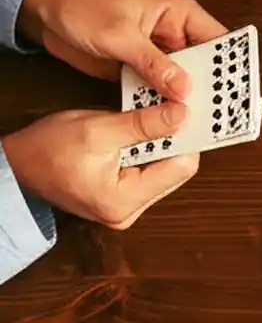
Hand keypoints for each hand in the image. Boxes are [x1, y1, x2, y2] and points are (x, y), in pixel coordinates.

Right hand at [1, 104, 198, 229]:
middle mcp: (129, 212)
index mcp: (124, 202)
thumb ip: (143, 124)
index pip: (182, 167)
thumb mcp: (97, 129)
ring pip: (164, 168)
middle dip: (169, 138)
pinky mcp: (123, 199)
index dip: (184, 135)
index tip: (182, 110)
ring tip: (138, 124)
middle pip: (176, 169)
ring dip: (157, 142)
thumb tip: (182, 115)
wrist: (16, 166)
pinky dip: (146, 150)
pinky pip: (150, 171)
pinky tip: (133, 135)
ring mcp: (127, 208)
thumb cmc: (46, 150)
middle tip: (161, 111)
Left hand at [17, 0, 227, 101]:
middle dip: (211, 89)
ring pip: (183, 82)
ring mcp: (158, 54)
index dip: (233, 65)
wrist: (46, 12)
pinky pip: (159, 91)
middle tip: (221, 115)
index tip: (240, 90)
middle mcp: (175, 35)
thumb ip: (154, 63)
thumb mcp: (121, 36)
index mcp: (180, 14)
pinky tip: (167, 122)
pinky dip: (162, 105)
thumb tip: (184, 87)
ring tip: (197, 123)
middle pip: (206, 66)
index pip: (220, 40)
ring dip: (185, 101)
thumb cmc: (84, 6)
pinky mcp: (141, 70)